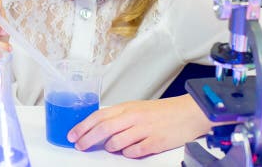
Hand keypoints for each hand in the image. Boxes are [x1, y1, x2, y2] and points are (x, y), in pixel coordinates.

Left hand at [68, 95, 210, 157]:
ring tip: (111, 148)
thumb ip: (120, 117)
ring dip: (110, 147)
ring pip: (117, 142)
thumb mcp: (137, 108)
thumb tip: (100, 127)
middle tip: (79, 145)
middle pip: (103, 128)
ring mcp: (144, 130)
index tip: (72, 134)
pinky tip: (129, 151)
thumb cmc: (163, 112)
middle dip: (87, 138)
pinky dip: (128, 153)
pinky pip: (134, 152)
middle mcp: (133, 117)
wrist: (189, 113)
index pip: (99, 116)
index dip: (83, 126)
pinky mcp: (155, 142)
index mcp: (127, 107)